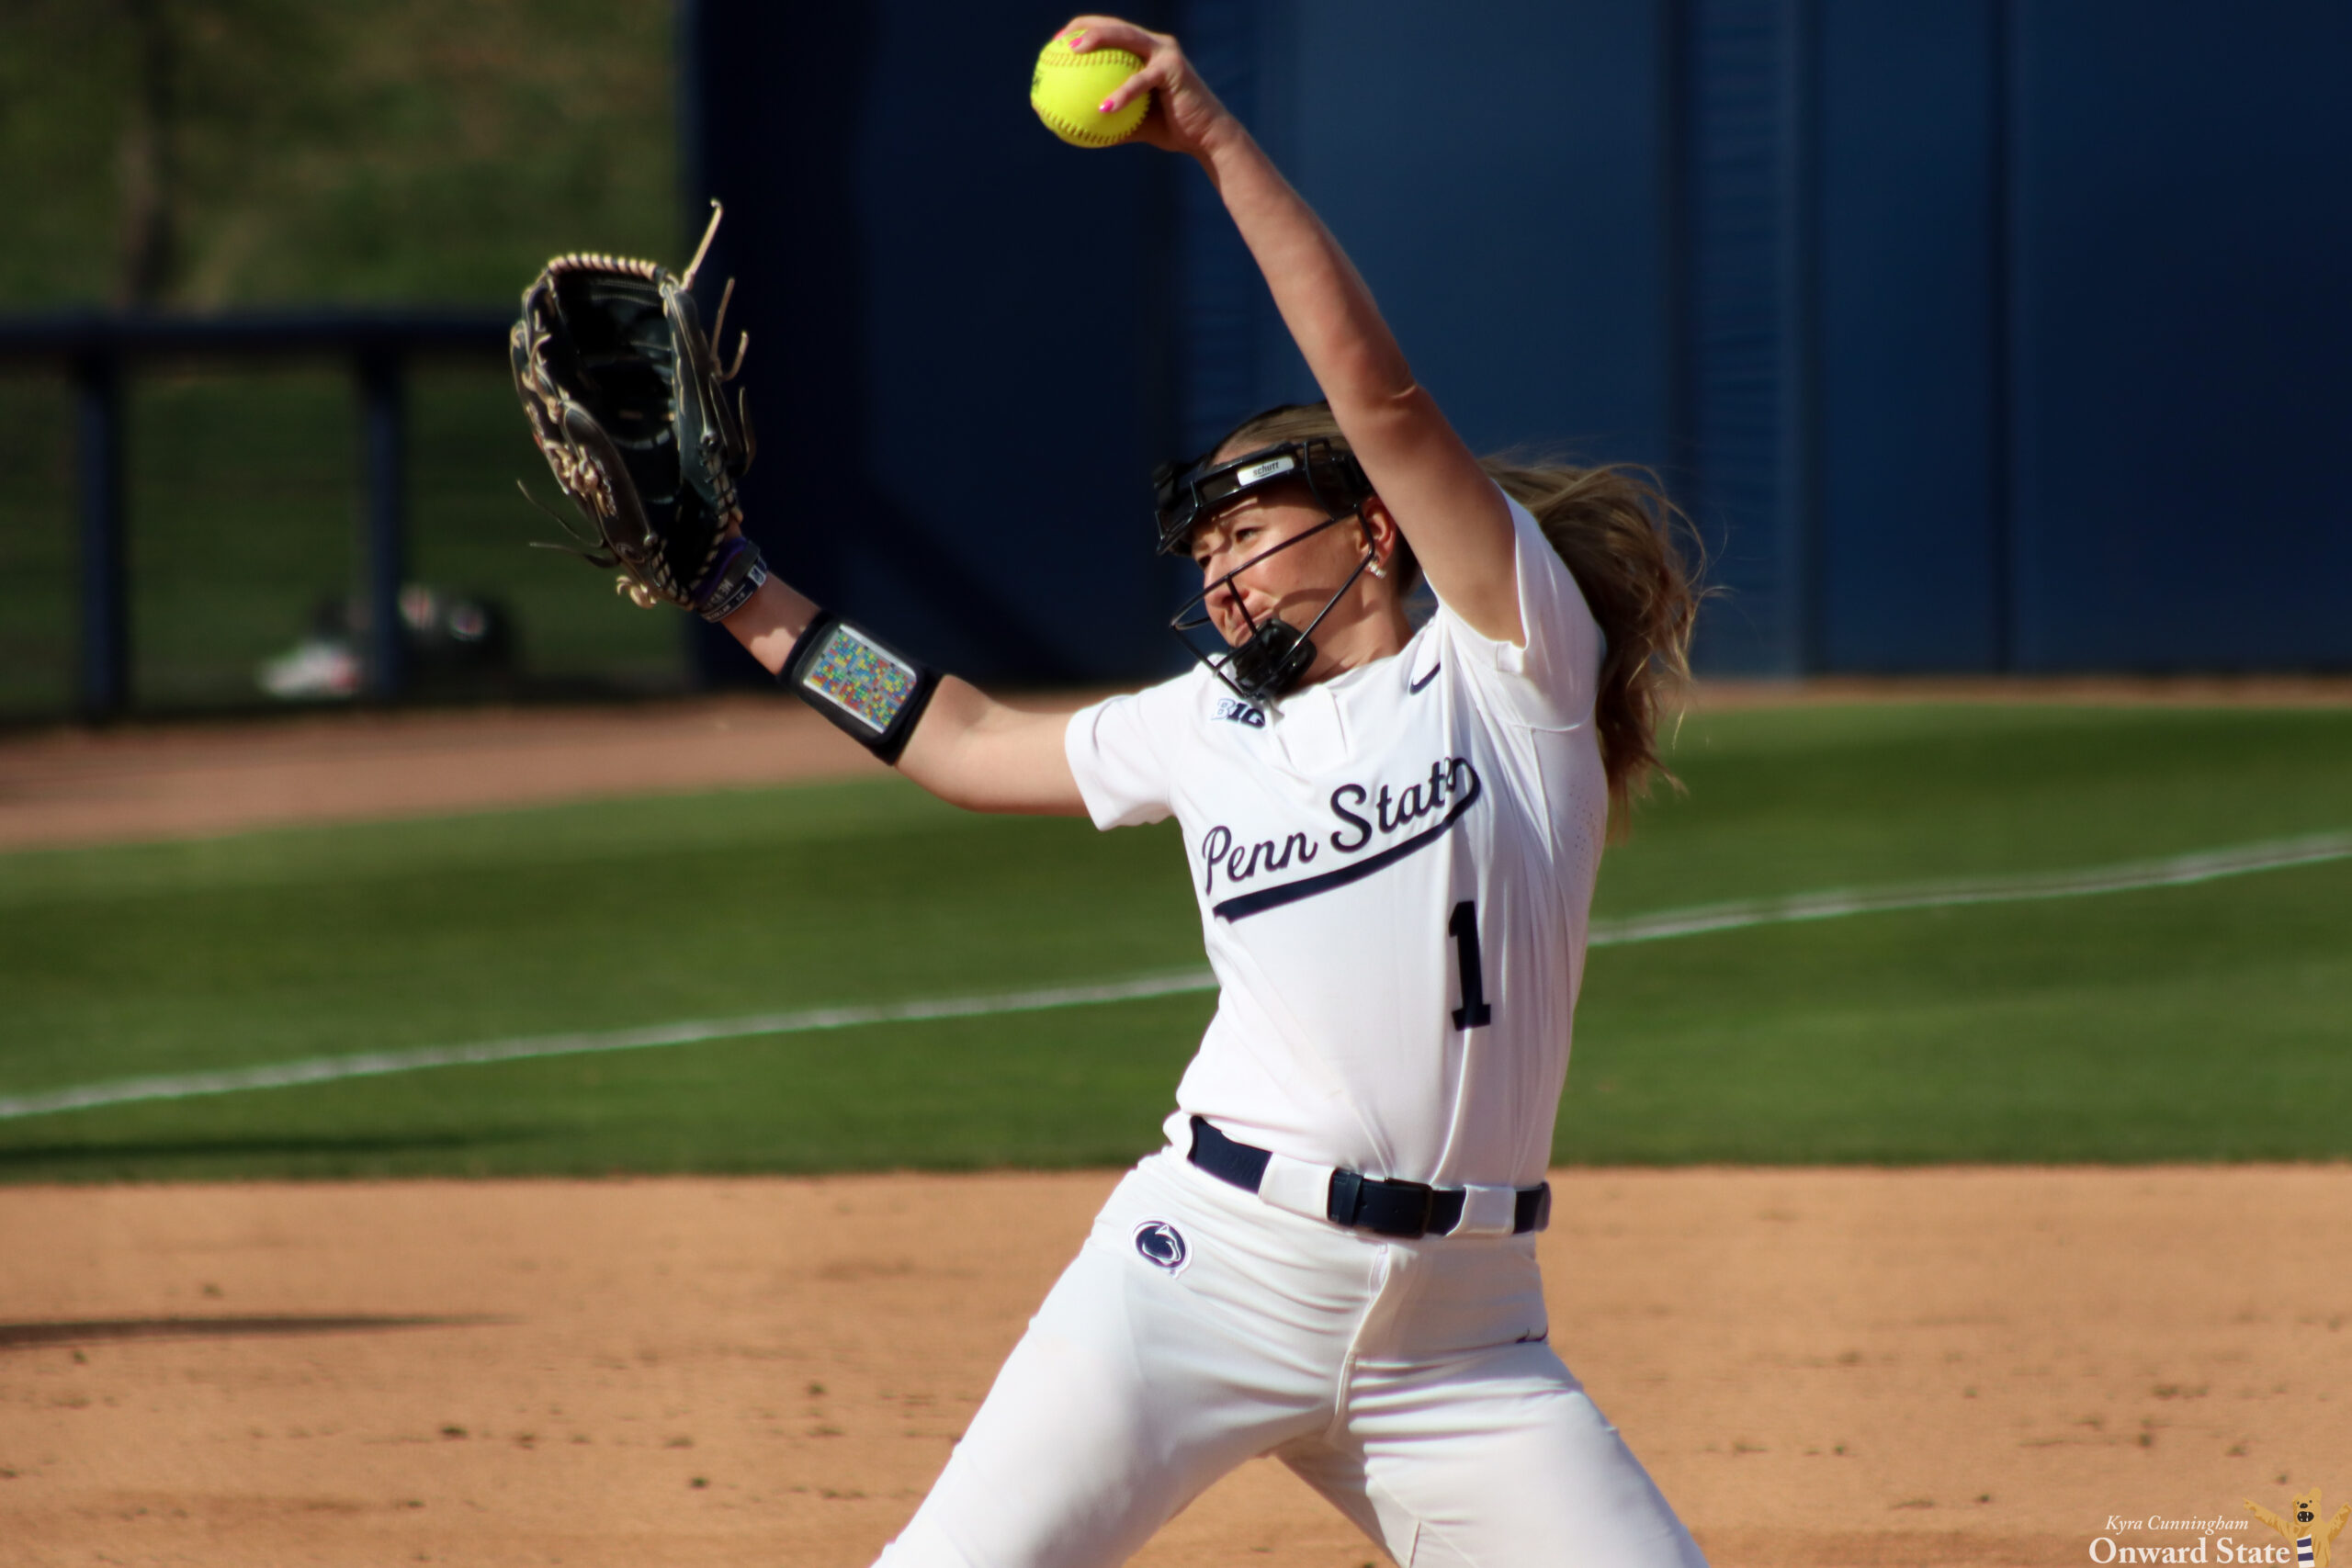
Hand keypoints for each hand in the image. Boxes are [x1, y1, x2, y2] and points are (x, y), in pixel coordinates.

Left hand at [1057, 16, 1234, 161]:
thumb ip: (1106, 119)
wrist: (1206, 137)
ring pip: (1126, 38)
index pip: (1110, 31)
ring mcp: (1165, 53)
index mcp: (1144, 52)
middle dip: (1084, 26)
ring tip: (1074, 52)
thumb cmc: (1170, 130)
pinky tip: (1102, 107)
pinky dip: (1122, 94)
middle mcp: (1155, 44)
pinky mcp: (1174, 69)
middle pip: (1114, 25)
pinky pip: (1141, 81)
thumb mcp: (1132, 124)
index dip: (1081, 31)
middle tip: (1059, 41)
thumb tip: (1072, 128)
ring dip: (1098, 40)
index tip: (1055, 45)